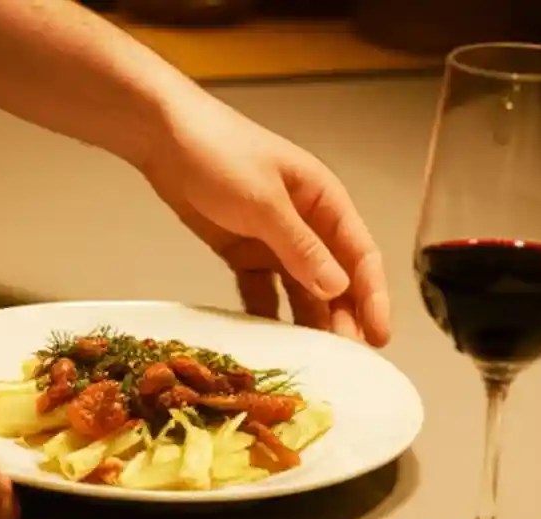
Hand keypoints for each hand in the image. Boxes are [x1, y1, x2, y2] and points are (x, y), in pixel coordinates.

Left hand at [140, 95, 390, 346]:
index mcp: (324, 201)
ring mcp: (273, 240)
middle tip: (346, 360)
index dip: (373, 297)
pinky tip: (272, 340)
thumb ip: (300, 247)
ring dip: (309, 321)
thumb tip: (338, 289)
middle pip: (334, 278)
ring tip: (314, 359)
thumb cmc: (220, 154)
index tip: (378, 337)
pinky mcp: (242, 252)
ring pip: (301, 289)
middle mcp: (306, 224)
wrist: (162, 136)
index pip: (361, 255)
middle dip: (343, 318)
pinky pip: (262, 290)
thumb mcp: (264, 202)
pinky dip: (268, 313)